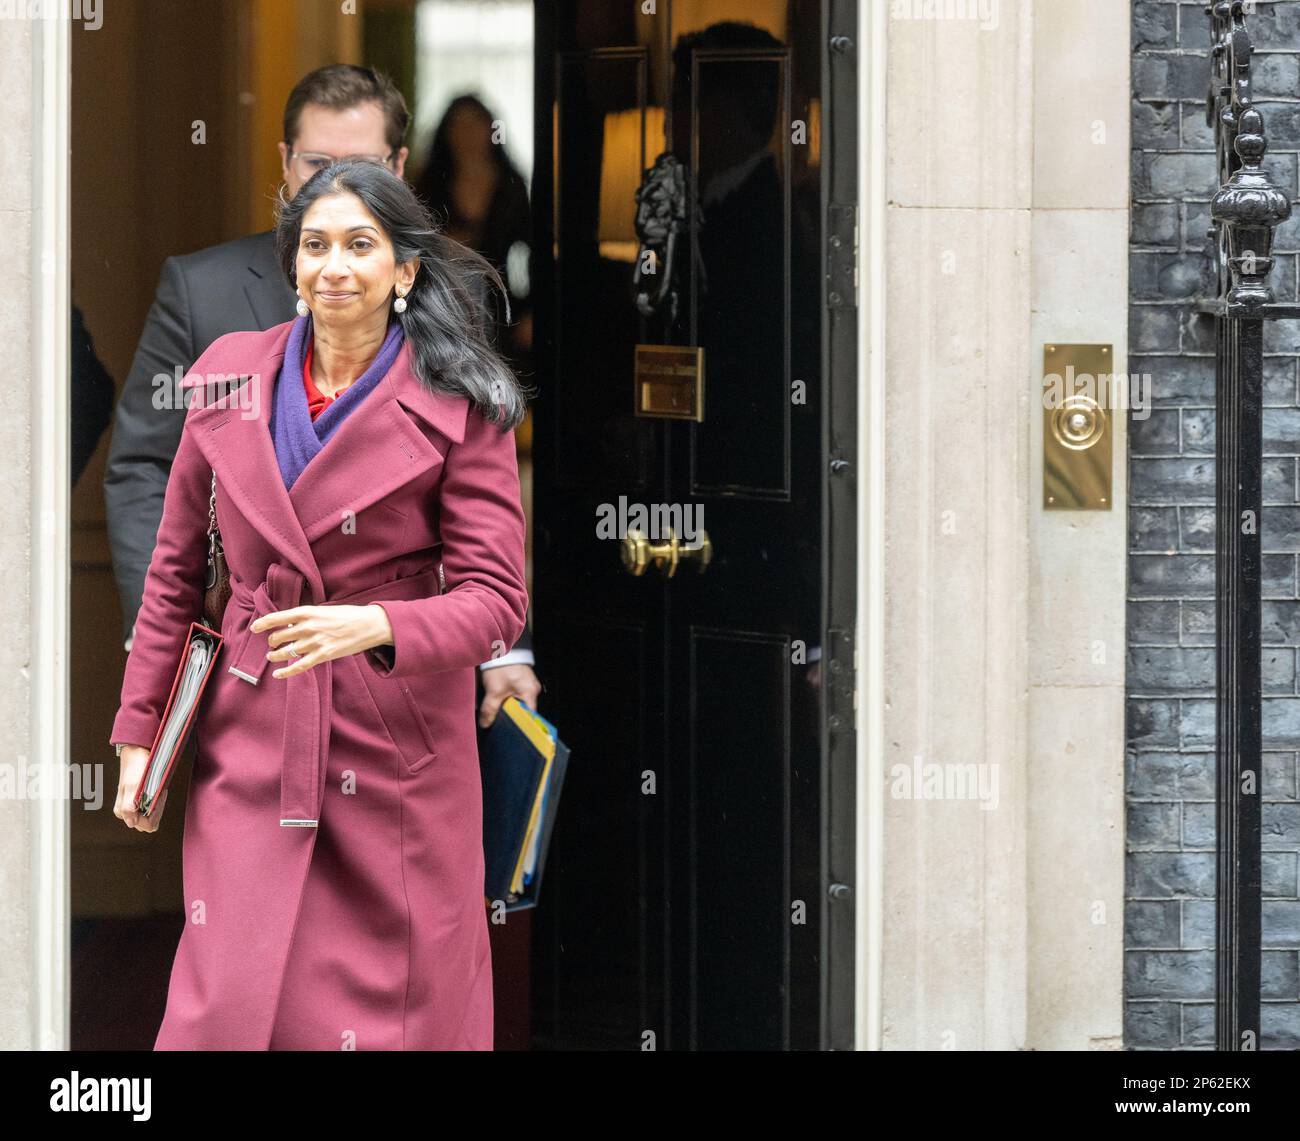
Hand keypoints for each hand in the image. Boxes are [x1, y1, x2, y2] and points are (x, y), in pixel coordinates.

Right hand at [114, 744, 167, 831]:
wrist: (136, 754)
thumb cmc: (135, 767)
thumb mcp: (133, 785)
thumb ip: (129, 805)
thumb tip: (131, 822)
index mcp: (123, 811)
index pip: (146, 825)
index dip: (155, 813)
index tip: (158, 797)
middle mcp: (126, 812)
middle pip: (148, 824)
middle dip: (157, 811)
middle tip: (158, 793)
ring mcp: (132, 808)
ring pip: (150, 818)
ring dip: (157, 807)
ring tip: (157, 791)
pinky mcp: (138, 803)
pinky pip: (151, 810)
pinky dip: (157, 803)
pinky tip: (156, 791)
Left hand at [253, 603, 393, 678]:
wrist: (369, 625)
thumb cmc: (348, 616)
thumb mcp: (324, 610)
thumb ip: (307, 618)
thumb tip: (290, 627)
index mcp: (308, 612)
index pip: (278, 618)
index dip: (263, 623)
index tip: (255, 628)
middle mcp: (308, 627)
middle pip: (279, 637)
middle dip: (272, 641)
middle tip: (273, 643)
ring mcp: (315, 642)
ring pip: (285, 652)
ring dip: (275, 655)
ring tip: (272, 656)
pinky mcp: (322, 656)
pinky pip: (298, 666)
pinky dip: (285, 672)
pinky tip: (277, 674)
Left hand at [479, 663, 541, 727]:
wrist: (498, 647)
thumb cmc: (501, 666)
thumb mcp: (494, 691)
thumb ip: (490, 710)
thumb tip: (486, 723)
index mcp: (530, 693)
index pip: (529, 716)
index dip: (520, 724)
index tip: (510, 731)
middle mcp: (532, 689)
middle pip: (523, 710)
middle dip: (511, 716)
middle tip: (500, 722)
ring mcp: (527, 684)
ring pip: (518, 703)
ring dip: (508, 707)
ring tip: (498, 710)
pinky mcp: (520, 680)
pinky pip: (516, 695)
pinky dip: (508, 699)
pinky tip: (499, 699)